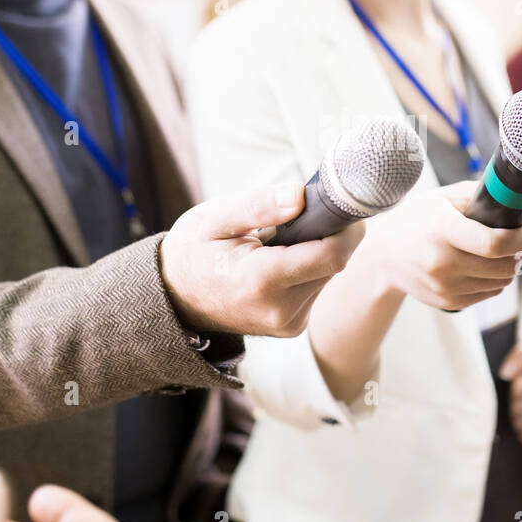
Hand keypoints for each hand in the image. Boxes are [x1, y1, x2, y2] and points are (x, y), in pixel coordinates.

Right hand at [160, 182, 365, 336]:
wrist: (175, 298)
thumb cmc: (194, 252)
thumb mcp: (215, 218)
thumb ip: (259, 206)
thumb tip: (301, 195)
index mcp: (261, 281)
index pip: (331, 256)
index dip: (346, 228)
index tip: (341, 203)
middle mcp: (280, 309)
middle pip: (334, 263)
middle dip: (329, 234)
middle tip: (302, 213)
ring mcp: (288, 323)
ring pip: (328, 275)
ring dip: (318, 250)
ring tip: (281, 239)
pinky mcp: (293, 326)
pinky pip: (317, 287)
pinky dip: (309, 267)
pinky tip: (281, 259)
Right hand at [361, 181, 521, 310]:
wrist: (383, 256)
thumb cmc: (418, 220)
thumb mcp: (445, 198)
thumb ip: (488, 195)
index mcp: (443, 230)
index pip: (495, 243)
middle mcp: (442, 262)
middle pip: (503, 266)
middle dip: (521, 252)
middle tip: (520, 238)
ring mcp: (445, 286)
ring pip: (501, 282)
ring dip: (509, 266)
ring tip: (500, 251)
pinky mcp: (448, 302)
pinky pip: (489, 293)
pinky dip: (494, 279)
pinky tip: (483, 265)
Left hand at [500, 333, 521, 442]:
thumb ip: (520, 353)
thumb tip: (506, 374)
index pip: (521, 391)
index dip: (514, 384)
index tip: (518, 378)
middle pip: (519, 410)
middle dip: (512, 398)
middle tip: (518, 390)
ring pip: (520, 425)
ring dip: (514, 412)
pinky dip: (519, 425)